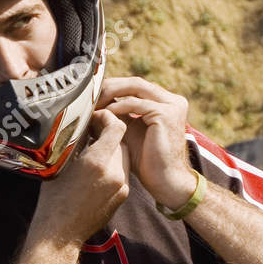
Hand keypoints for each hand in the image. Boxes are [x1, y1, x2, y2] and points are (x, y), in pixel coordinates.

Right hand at [34, 108, 129, 246]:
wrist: (60, 233)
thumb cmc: (53, 199)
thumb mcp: (60, 165)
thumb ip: (77, 144)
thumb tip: (83, 125)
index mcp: (97, 162)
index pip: (117, 127)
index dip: (108, 118)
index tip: (95, 118)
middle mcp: (115, 173)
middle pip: (121, 141)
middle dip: (108, 134)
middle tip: (92, 132)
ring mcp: (122, 186)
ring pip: (124, 156)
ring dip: (112, 150)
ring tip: (93, 151)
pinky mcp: (123, 197)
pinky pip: (123, 172)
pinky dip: (113, 166)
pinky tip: (96, 171)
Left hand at [96, 76, 196, 209]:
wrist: (165, 181)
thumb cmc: (147, 160)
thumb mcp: (130, 130)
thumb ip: (119, 114)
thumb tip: (95, 102)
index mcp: (167, 102)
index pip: (136, 86)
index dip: (113, 87)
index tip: (93, 96)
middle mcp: (172, 100)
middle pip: (135, 82)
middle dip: (110, 87)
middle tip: (90, 95)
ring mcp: (172, 105)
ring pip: (135, 87)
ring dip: (111, 93)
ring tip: (94, 102)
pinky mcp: (166, 114)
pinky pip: (135, 104)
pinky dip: (117, 107)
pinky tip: (103, 113)